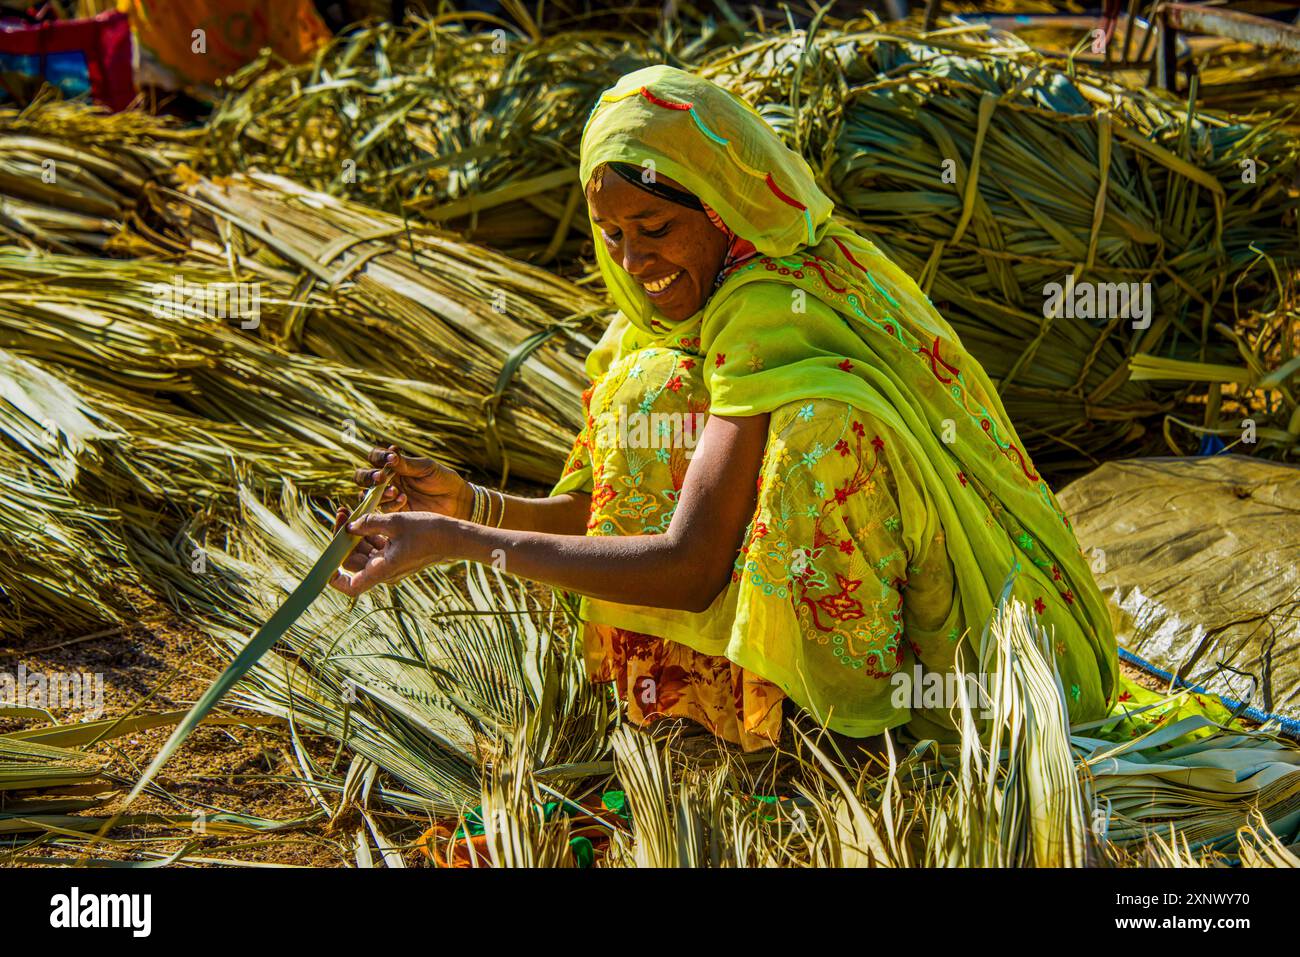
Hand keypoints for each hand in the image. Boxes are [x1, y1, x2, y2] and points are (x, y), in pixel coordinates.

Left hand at [329, 508, 453, 596]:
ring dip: (356, 535)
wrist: (455, 537)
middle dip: (344, 541)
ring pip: (364, 553)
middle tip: (342, 515)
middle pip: (353, 563)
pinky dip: (370, 534)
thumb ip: (369, 523)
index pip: (351, 586)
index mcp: (383, 569)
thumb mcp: (396, 522)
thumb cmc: (429, 532)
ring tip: (353, 511)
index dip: (335, 579)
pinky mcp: (398, 555)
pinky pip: (377, 548)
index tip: (328, 562)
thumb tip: (350, 526)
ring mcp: (391, 564)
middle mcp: (385, 571)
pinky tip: (369, 516)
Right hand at [353, 445, 471, 517]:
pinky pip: (383, 509)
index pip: (374, 458)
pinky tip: (403, 499)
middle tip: (381, 478)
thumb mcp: (426, 468)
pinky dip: (390, 504)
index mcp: (393, 466)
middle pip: (362, 477)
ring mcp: (389, 497)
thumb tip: (390, 455)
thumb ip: (407, 464)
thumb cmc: (442, 480)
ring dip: (379, 492)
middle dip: (368, 477)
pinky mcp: (394, 513)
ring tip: (395, 491)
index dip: (377, 457)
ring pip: (369, 495)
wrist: (457, 501)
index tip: (390, 458)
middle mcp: (387, 480)